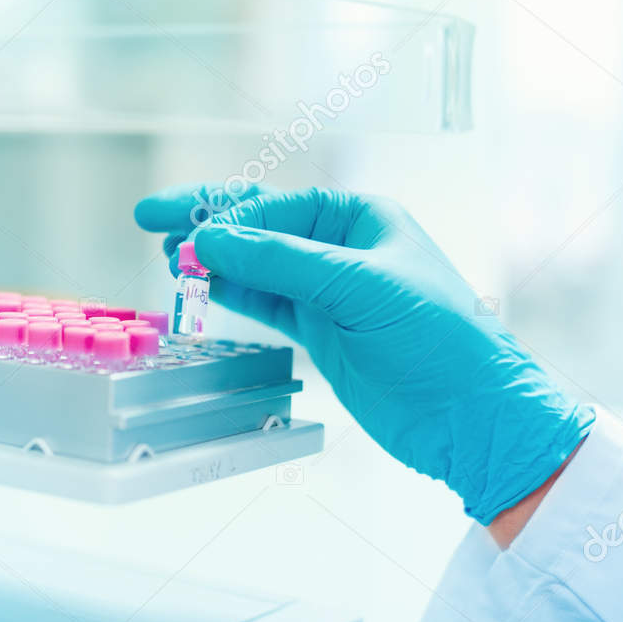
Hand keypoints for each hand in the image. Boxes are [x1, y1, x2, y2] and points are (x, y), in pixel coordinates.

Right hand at [134, 184, 592, 524]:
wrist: (473, 418)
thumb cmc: (440, 340)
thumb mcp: (359, 289)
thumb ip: (280, 262)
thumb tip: (209, 240)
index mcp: (363, 218)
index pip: (277, 203)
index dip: (224, 211)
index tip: (180, 225)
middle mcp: (343, 248)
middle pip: (260, 227)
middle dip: (206, 224)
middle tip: (149, 219)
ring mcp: (330, 293)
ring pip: (257, 266)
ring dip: (213, 262)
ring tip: (166, 258)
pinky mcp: (323, 333)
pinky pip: (266, 303)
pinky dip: (231, 295)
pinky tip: (200, 288)